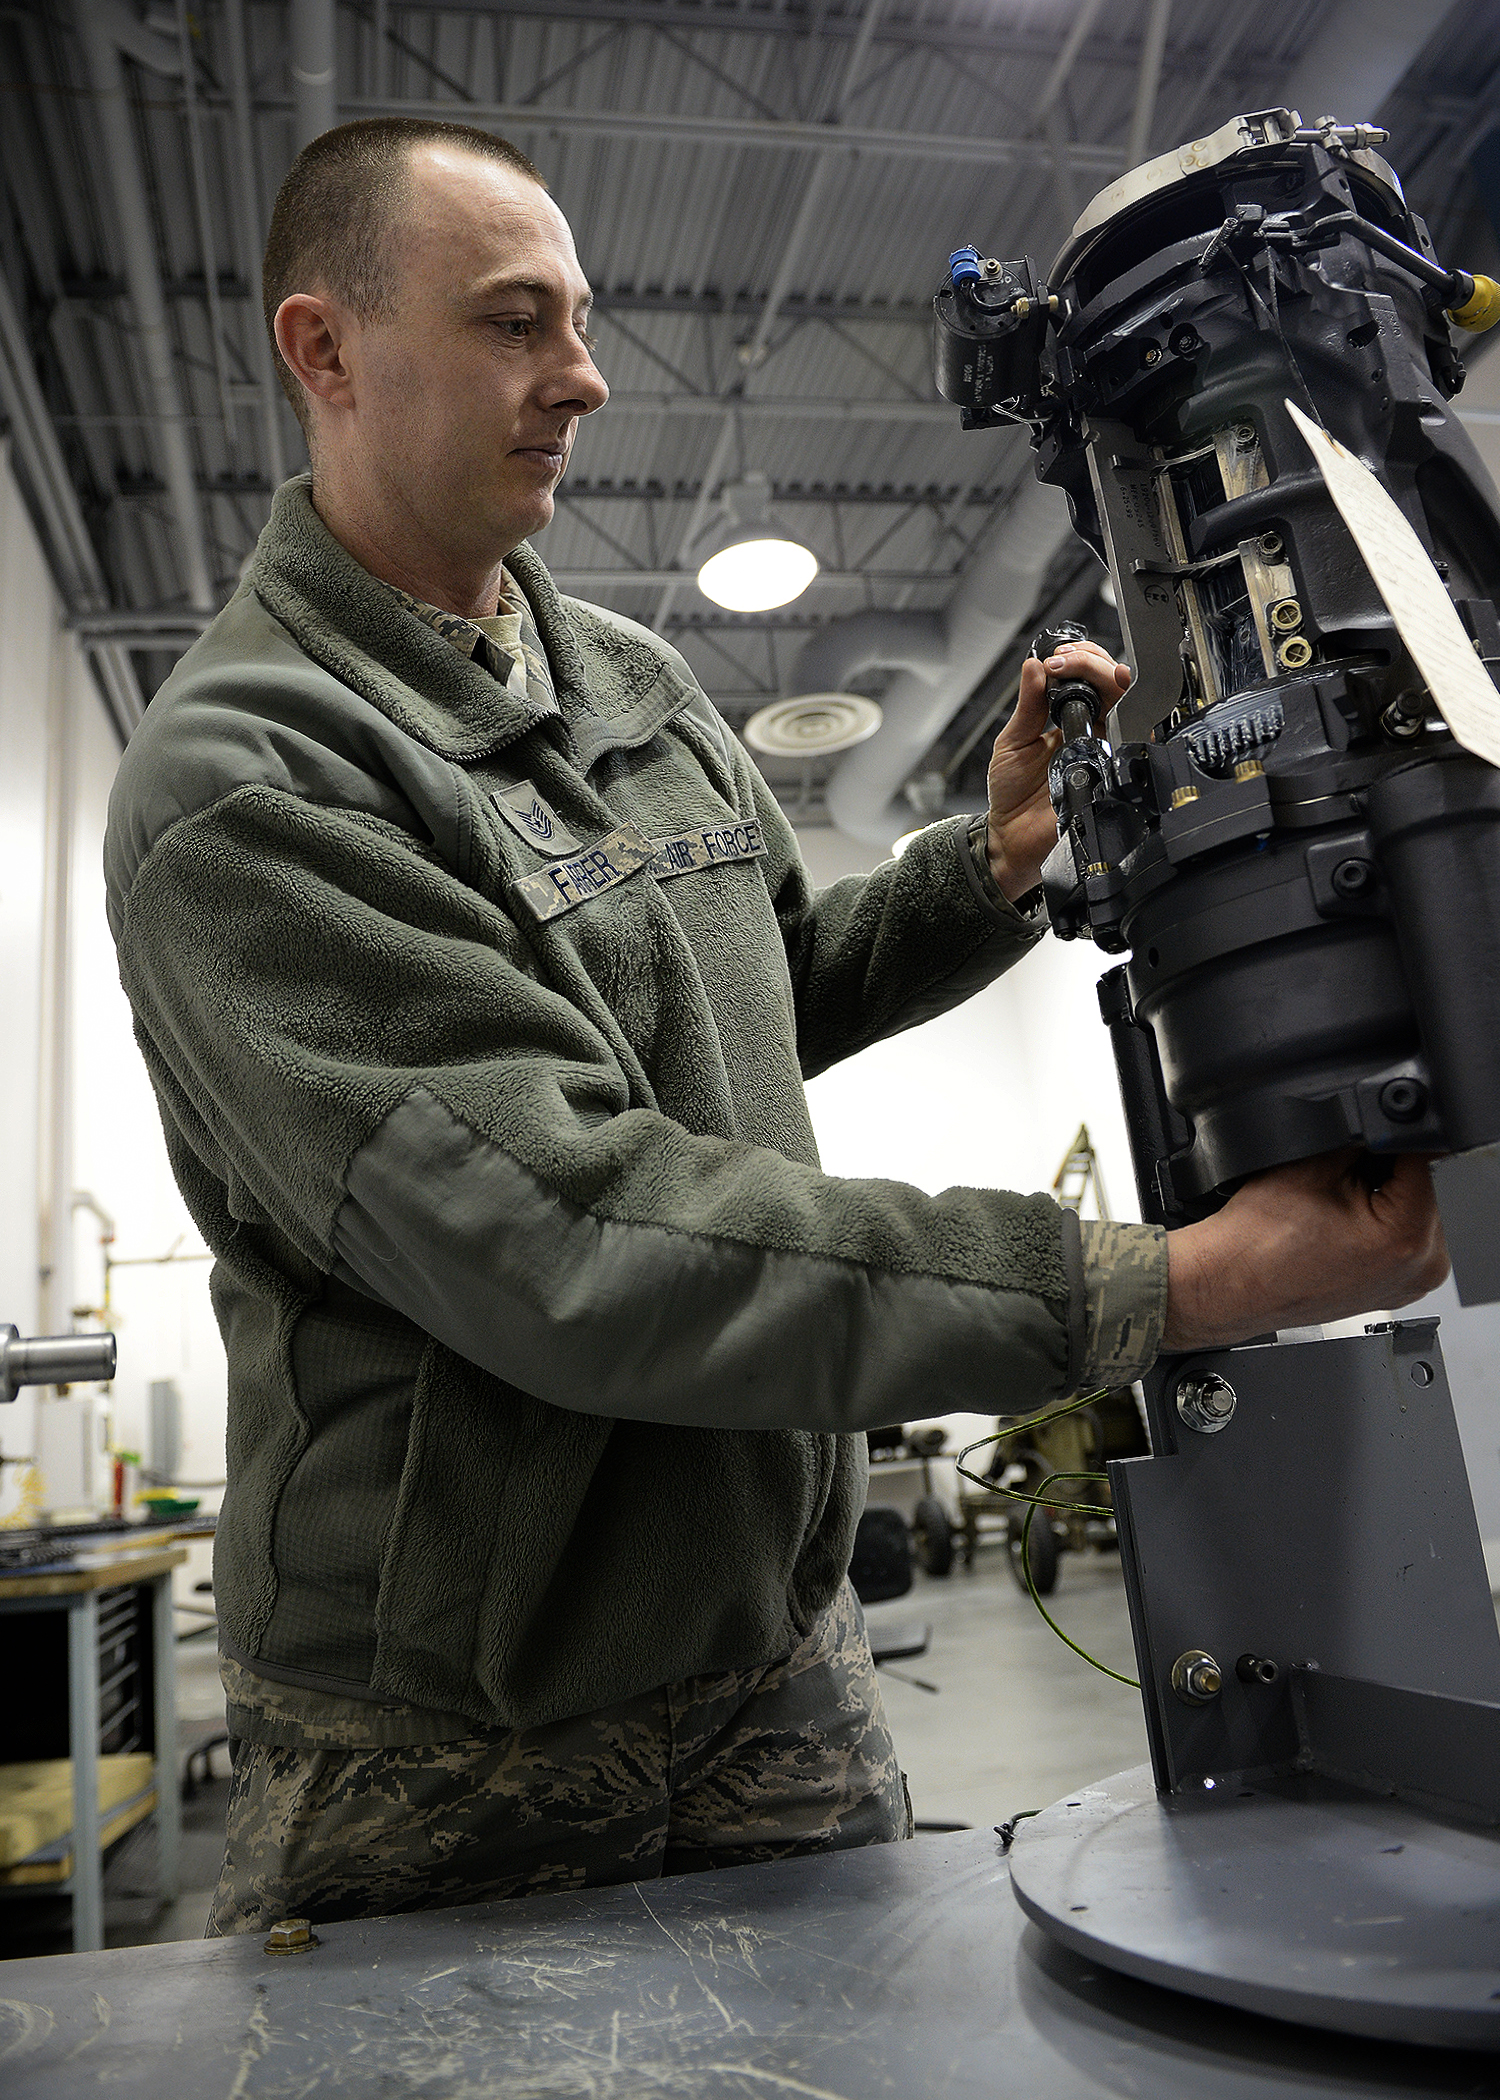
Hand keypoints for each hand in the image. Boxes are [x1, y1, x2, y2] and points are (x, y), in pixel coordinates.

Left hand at [985, 639, 1130, 902]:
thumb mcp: (1012, 740)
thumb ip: (1028, 704)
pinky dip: (1125, 716)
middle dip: (1093, 662)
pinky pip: (1132, 740)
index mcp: (1071, 719)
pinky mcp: (1112, 771)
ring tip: (1076, 670)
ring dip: (1108, 678)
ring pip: (1129, 703)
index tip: (1056, 659)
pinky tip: (1105, 706)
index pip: (1090, 679)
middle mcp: (1094, 732)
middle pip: (1115, 684)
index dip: (1081, 660)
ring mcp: (1106, 749)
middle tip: (1064, 662)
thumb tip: (1034, 664)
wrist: (1012, 836)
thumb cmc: (1012, 793)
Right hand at [1163, 1150, 1448, 1349]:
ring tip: (1331, 1208)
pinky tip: (1338, 1228)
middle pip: (1421, 1189)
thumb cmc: (1257, 1242)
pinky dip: (1374, 1226)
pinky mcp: (1392, 1290)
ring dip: (1381, 1199)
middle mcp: (1419, 1268)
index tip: (1360, 1139)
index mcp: (1407, 1237)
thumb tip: (1387, 1118)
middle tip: (1335, 1179)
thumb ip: (1362, 1132)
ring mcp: (1407, 1284)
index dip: (1386, 1140)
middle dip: (1385, 1172)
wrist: (1229, 1284)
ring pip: (1411, 1213)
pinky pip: (1398, 1241)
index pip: (1422, 1159)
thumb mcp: (1312, 1163)